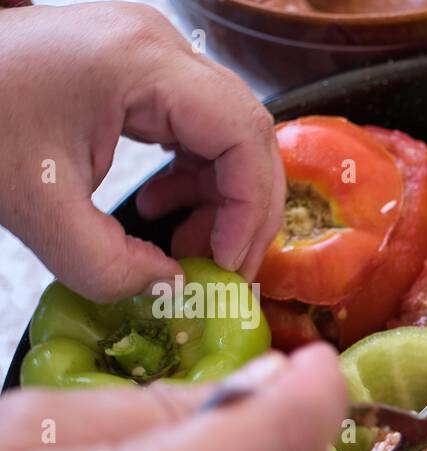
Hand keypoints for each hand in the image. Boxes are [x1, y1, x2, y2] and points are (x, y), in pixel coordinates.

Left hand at [0, 2, 283, 302]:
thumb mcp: (36, 208)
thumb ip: (108, 266)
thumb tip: (171, 286)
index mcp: (139, 64)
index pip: (242, 137)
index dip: (248, 209)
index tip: (225, 262)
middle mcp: (159, 46)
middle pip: (248, 134)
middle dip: (245, 210)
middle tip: (221, 266)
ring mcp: (153, 54)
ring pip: (230, 135)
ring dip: (222, 198)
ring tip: (186, 242)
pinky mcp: (142, 72)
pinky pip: (199, 128)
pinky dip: (195, 177)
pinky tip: (160, 205)